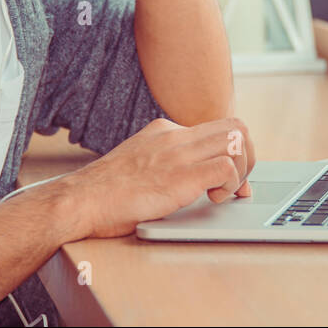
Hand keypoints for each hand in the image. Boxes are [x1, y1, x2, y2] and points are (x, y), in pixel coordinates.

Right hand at [62, 117, 257, 237]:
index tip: (233, 178)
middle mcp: (175, 136)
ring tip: (223, 193)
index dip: (234, 152)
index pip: (217, 128)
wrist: (80, 200)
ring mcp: (178, 154)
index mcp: (165, 130)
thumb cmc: (106, 193)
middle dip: (248, 156)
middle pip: (236, 126)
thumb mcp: (139, 164)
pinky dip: (230, 185)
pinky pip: (225, 168)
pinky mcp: (180, 176)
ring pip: (237, 141)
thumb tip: (199, 178)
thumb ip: (167, 164)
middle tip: (237, 184)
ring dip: (242, 171)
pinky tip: (213, 199)